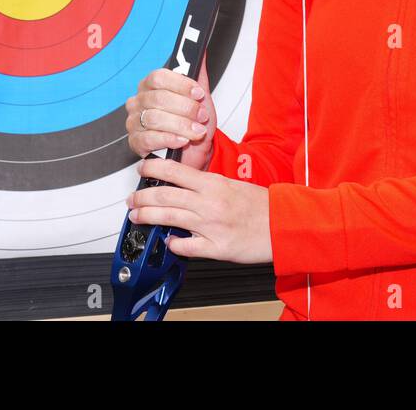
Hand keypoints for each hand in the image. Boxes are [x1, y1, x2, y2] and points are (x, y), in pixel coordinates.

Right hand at [124, 60, 215, 171]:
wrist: (195, 152)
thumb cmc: (194, 123)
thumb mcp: (201, 98)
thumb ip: (198, 74)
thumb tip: (202, 51)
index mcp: (151, 85)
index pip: (159, 77)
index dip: (180, 84)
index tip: (198, 93)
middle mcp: (139, 101)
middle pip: (159, 98)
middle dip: (185, 108)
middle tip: (201, 116)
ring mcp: (134, 121)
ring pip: (155, 118)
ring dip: (181, 126)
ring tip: (196, 131)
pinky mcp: (135, 142)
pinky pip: (149, 138)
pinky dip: (170, 139)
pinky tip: (182, 141)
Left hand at [127, 158, 271, 263]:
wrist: (283, 224)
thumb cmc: (260, 206)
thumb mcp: (231, 185)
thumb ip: (206, 185)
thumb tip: (180, 185)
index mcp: (214, 184)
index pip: (175, 170)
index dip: (152, 168)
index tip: (142, 169)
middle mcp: (209, 203)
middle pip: (165, 195)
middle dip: (142, 196)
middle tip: (132, 199)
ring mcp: (211, 226)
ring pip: (169, 218)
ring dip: (148, 217)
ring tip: (138, 216)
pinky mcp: (216, 248)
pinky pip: (187, 247)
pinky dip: (174, 244)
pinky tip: (168, 242)